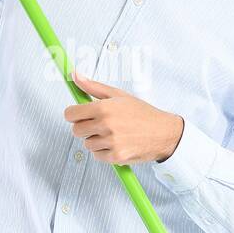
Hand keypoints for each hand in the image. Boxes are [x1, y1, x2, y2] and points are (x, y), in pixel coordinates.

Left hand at [65, 70, 183, 164]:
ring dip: (95, 140)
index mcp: (103, 108)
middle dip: (84, 127)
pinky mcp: (116, 156)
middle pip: (76, 131)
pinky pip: (97, 156)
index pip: (70, 114)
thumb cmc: (142, 113)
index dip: (74, 114)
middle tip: (99, 124)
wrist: (163, 132)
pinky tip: (116, 143)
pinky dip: (104, 151)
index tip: (79, 114)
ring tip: (112, 134)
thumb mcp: (118, 95)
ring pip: (87, 144)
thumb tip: (75, 75)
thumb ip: (93, 87)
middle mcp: (105, 125)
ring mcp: (111, 142)